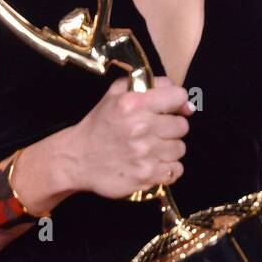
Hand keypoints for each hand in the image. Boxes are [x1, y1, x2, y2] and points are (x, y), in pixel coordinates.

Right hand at [62, 75, 194, 198]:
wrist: (76, 158)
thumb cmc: (100, 124)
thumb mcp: (117, 93)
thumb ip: (151, 85)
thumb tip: (185, 100)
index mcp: (134, 102)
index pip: (179, 96)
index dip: (177, 102)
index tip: (169, 109)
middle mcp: (141, 127)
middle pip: (182, 126)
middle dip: (171, 127)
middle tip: (154, 131)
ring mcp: (144, 154)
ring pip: (180, 149)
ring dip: (169, 148)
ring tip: (151, 148)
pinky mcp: (145, 176)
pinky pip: (176, 170)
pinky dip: (167, 168)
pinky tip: (153, 163)